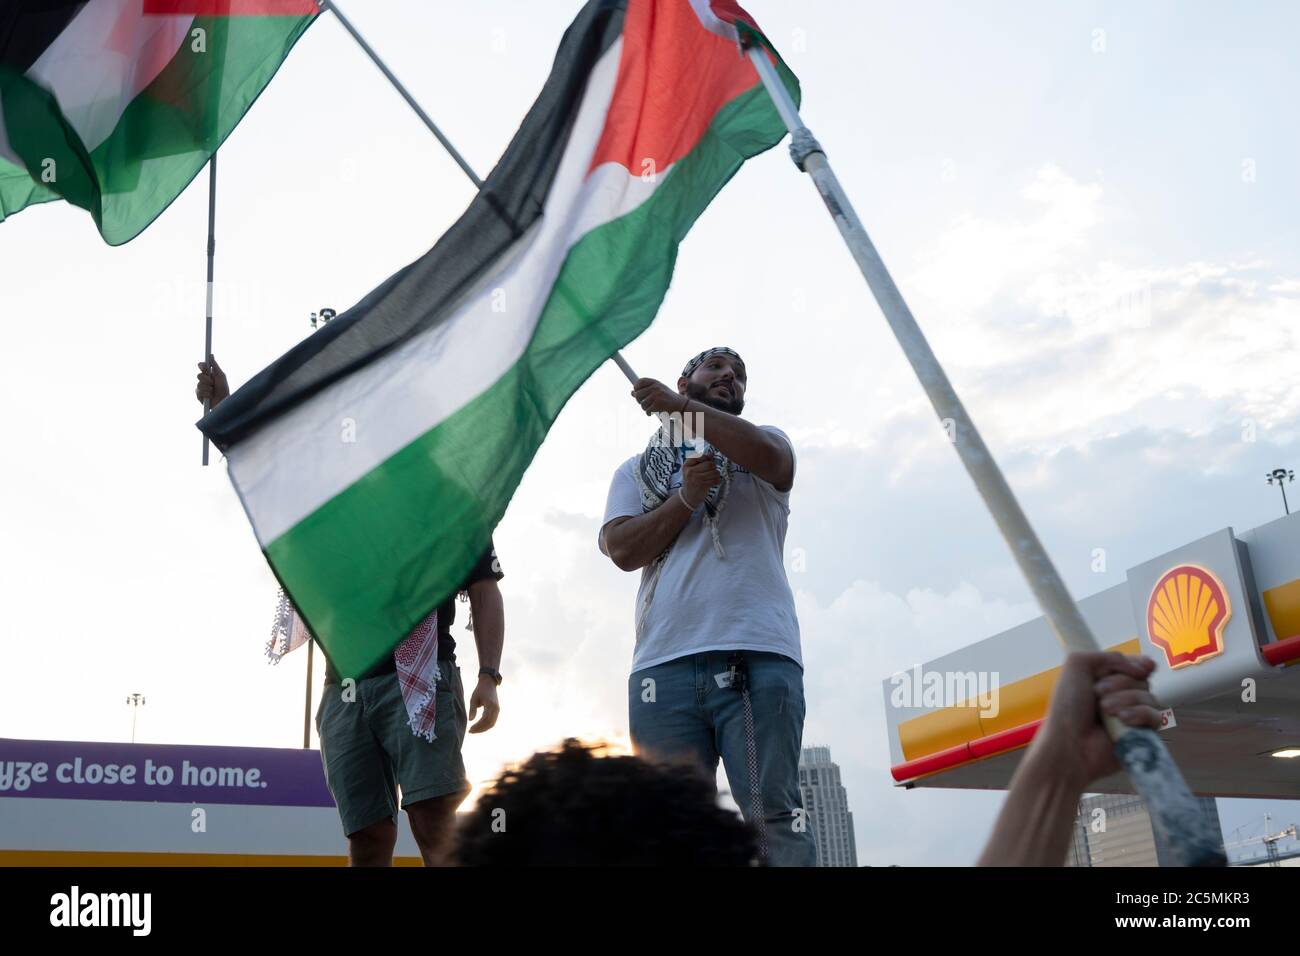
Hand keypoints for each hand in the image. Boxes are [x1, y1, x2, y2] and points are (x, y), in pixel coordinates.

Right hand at [196, 356, 229, 409]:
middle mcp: (203, 380)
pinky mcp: (198, 395)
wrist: (224, 402)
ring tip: (213, 391)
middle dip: (207, 379)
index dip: (202, 366)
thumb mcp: (221, 376)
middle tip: (213, 383)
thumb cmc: (224, 389)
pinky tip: (211, 396)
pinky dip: (207, 394)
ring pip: (199, 384)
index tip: (204, 367)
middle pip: (199, 375)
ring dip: (208, 388)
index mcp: (209, 374)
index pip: (201, 366)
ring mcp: (200, 388)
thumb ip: (215, 366)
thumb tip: (211, 355)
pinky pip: (199, 392)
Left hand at [467, 676, 499, 733]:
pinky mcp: (497, 710)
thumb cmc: (480, 690)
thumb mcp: (473, 698)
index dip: (477, 726)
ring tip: (474, 730)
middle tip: (470, 731)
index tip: (469, 729)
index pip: (485, 719)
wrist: (489, 683)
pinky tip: (478, 726)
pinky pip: (493, 720)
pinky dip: (486, 725)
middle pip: (489, 723)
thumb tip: (470, 720)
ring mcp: (497, 709)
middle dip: (480, 729)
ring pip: (492, 723)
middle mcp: (496, 708)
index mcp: (490, 704)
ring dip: (483, 728)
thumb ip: (472, 709)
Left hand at [631, 377, 684, 415]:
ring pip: (642, 404)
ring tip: (652, 408)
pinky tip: (654, 412)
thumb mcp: (658, 391)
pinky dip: (649, 413)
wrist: (682, 406)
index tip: (638, 393)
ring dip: (645, 408)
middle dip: (639, 401)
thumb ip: (645, 391)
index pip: (639, 382)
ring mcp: (657, 395)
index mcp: (655, 382)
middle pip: (638, 394)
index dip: (636, 388)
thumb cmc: (669, 399)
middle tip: (646, 404)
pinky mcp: (658, 404)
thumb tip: (631, 392)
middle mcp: (655, 387)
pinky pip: (647, 410)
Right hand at [680, 452, 720, 507]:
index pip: (698, 456)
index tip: (707, 461)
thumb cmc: (691, 481)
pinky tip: (713, 482)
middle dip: (713, 467)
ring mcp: (696, 479)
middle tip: (711, 471)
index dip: (706, 457)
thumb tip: (711, 454)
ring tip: (712, 477)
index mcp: (686, 465)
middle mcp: (690, 471)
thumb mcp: (691, 470)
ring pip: (714, 472)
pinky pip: (715, 479)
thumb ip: (700, 461)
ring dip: (716, 474)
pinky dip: (717, 480)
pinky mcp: (703, 486)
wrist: (688, 497)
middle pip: (709, 464)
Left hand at [1029, 651, 1162, 788]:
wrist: (1069, 742)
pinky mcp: (1143, 736)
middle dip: (1121, 682)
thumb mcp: (1077, 666)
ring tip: (1105, 710)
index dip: (1139, 664)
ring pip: (1150, 697)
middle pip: (1143, 679)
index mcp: (1107, 680)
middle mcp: (1122, 697)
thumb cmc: (1068, 707)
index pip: (1136, 666)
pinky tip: (1123, 720)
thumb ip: (1107, 655)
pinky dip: (1140, 714)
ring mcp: (1134, 717)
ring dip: (1126, 698)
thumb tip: (1140, 666)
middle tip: (1097, 693)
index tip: (1139, 667)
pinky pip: (1156, 717)